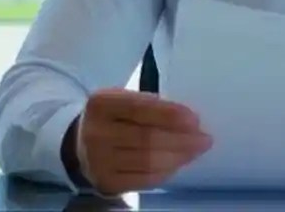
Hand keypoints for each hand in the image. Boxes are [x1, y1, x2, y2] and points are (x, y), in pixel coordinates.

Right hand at [73, 88, 212, 195]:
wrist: (79, 144)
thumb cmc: (112, 118)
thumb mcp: (122, 101)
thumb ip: (149, 106)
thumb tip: (190, 122)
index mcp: (101, 103)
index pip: (139, 108)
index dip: (169, 114)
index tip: (195, 119)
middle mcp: (96, 133)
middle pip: (146, 138)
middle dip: (181, 139)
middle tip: (205, 138)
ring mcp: (99, 161)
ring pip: (147, 161)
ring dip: (178, 156)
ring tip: (196, 150)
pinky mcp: (106, 183)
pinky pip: (144, 180)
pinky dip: (166, 172)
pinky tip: (178, 163)